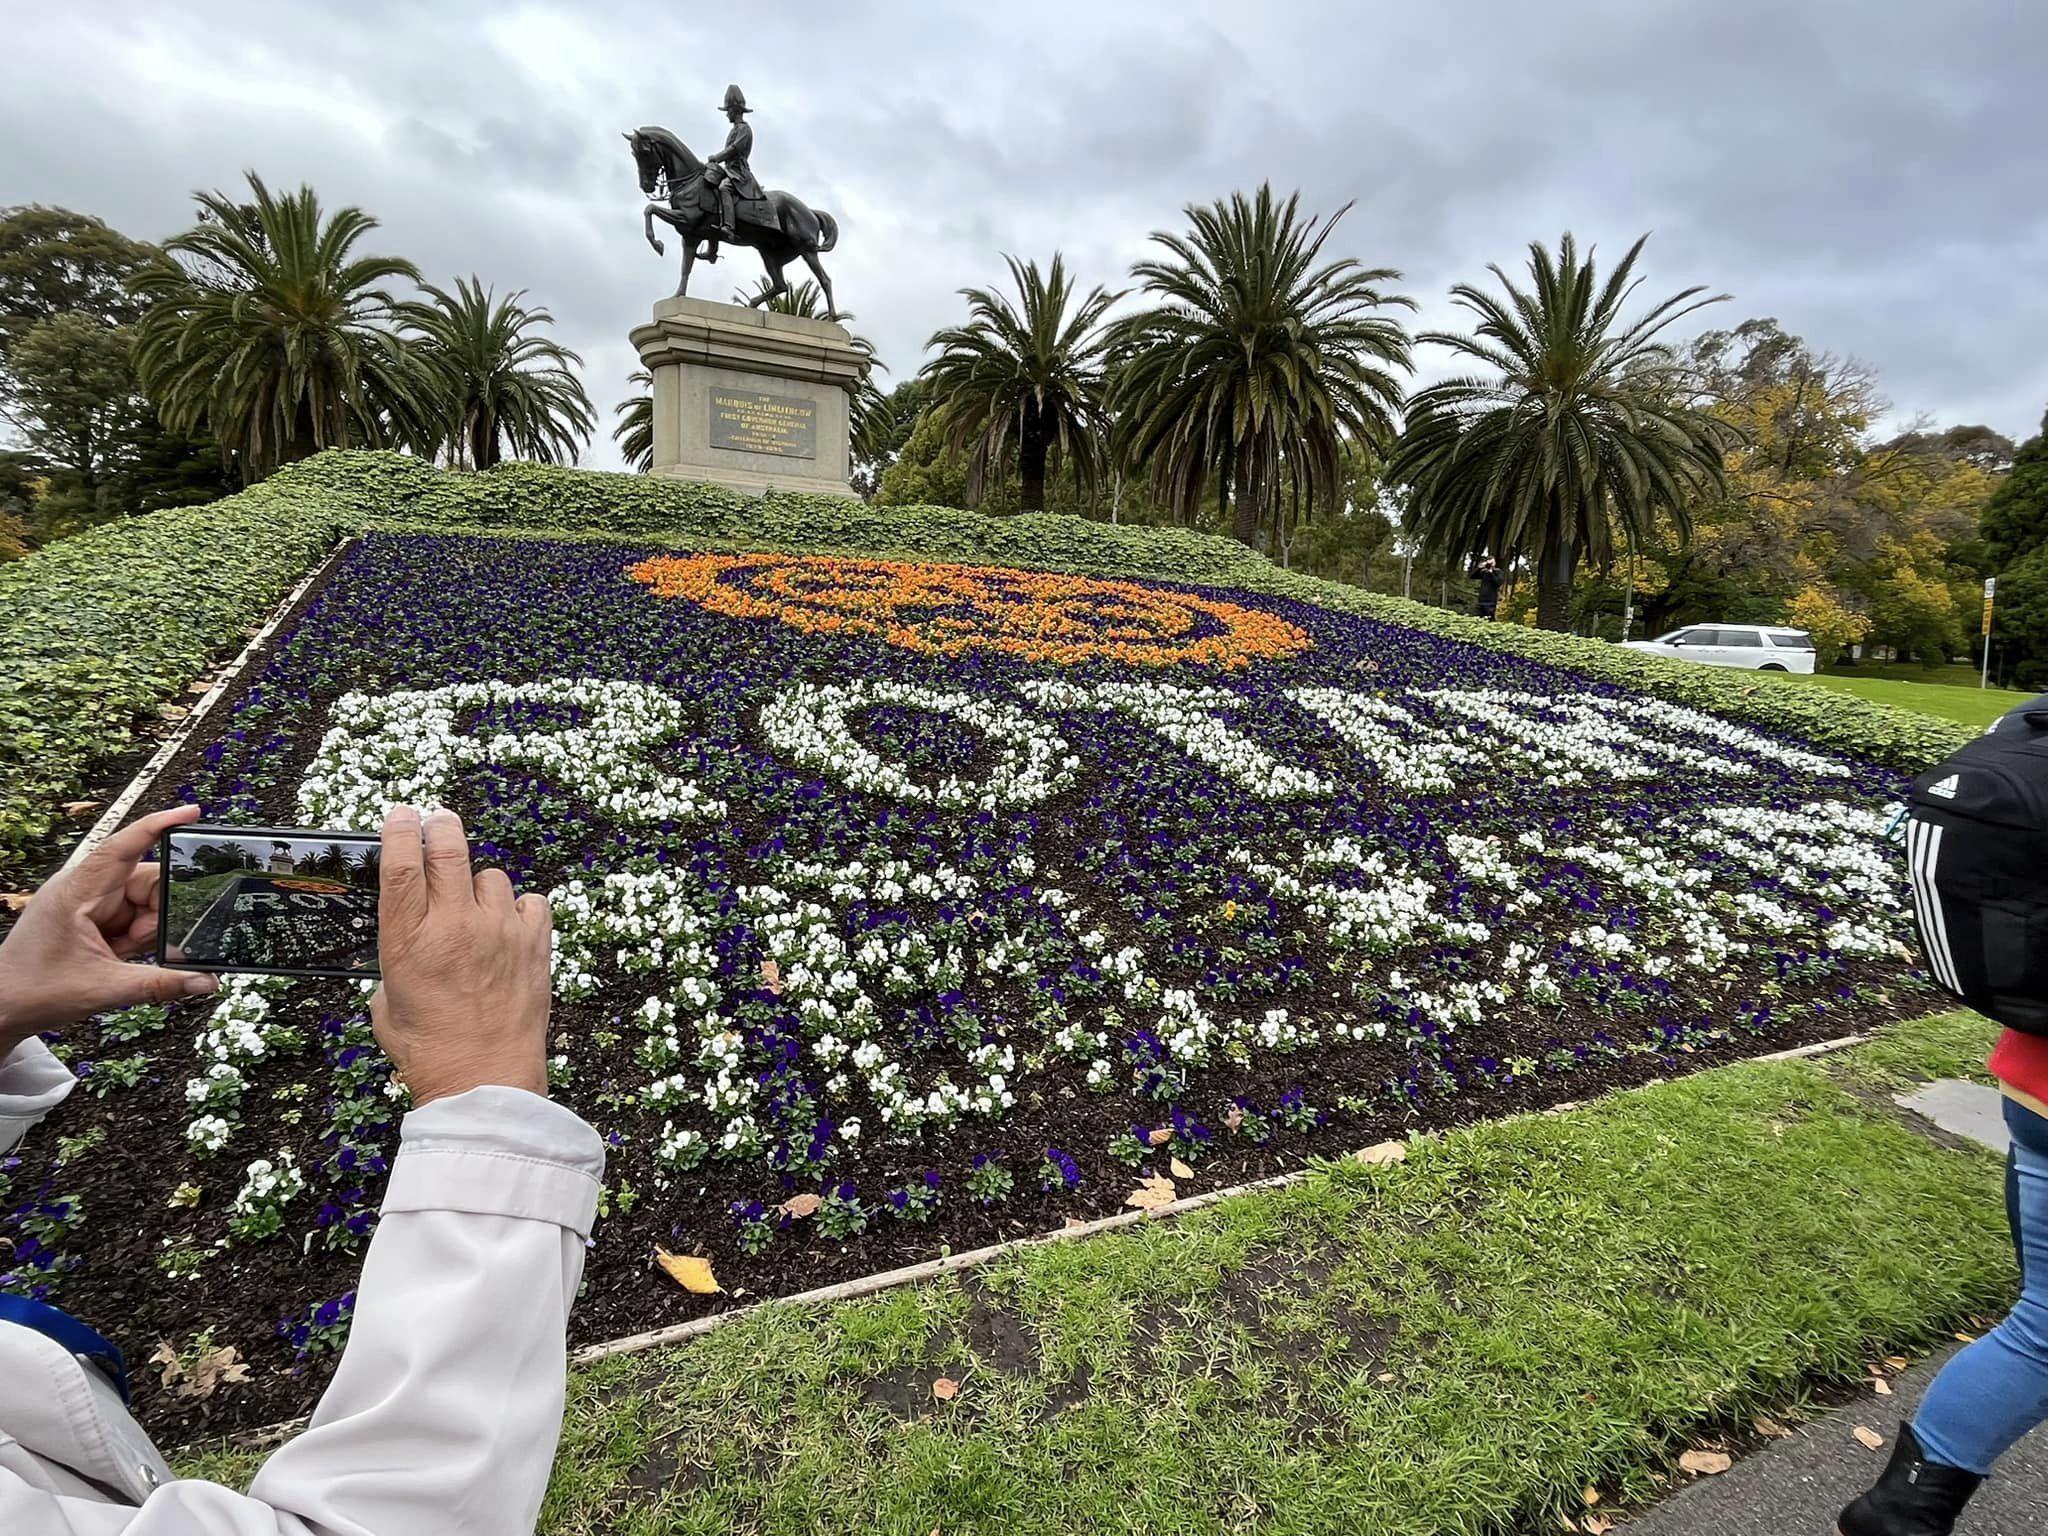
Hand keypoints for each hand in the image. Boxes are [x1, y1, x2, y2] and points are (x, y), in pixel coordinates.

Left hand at [0, 804, 218, 1054]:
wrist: (2, 1008)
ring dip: (149, 931)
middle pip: (146, 882)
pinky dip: (140, 939)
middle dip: (161, 912)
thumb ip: (160, 983)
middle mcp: (85, 891)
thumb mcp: (104, 989)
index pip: (123, 847)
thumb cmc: (33, 990)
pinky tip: (126, 957)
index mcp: (78, 892)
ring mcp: (90, 905)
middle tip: (151, 942)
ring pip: (145, 904)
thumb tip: (207, 980)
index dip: (158, 826)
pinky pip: (135, 919)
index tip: (191, 813)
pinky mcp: (95, 921)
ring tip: (127, 956)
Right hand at [369, 806, 552, 1105]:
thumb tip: (411, 942)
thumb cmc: (429, 1050)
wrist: (484, 1081)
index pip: (400, 866)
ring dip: (480, 886)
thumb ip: (396, 962)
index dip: (400, 831)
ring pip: (492, 877)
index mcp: (408, 941)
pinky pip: (532, 902)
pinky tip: (511, 927)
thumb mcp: (387, 1003)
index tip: (403, 814)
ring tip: (475, 913)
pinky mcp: (536, 945)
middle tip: (439, 821)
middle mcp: (455, 927)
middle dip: (443, 827)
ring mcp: (500, 932)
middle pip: (450, 850)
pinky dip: (520, 908)